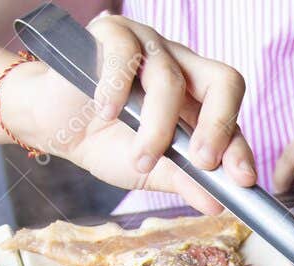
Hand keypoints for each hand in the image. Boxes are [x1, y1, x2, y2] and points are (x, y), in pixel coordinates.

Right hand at [3, 14, 255, 213]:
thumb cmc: (106, 142)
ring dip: (157, 128)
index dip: (240, 146)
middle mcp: (182, 66)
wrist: (53, 125)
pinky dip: (118, 89)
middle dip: (218, 126)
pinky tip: (108, 113)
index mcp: (199, 98)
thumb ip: (184, 182)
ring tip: (139, 159)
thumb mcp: (151, 170)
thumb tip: (216, 203)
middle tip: (203, 162)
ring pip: (170, 79)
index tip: (241, 180)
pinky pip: (125, 56)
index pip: (234, 116)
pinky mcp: (112, 33)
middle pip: (224, 81)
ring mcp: (150, 46)